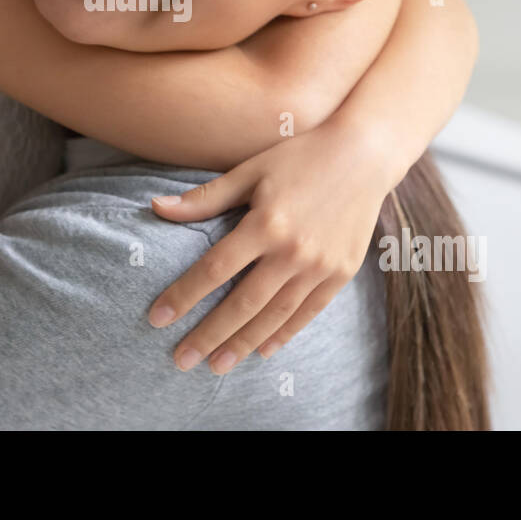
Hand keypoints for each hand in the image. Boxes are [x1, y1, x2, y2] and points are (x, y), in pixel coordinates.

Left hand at [146, 122, 397, 373]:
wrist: (364, 155)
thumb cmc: (299, 156)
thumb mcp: (250, 170)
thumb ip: (206, 197)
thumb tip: (156, 207)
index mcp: (266, 223)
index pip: (214, 269)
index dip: (183, 296)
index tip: (157, 318)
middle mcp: (293, 250)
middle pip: (242, 303)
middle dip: (208, 335)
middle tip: (181, 361)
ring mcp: (320, 266)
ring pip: (274, 316)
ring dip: (243, 344)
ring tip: (216, 366)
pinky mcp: (341, 273)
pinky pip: (308, 313)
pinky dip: (284, 334)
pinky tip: (262, 351)